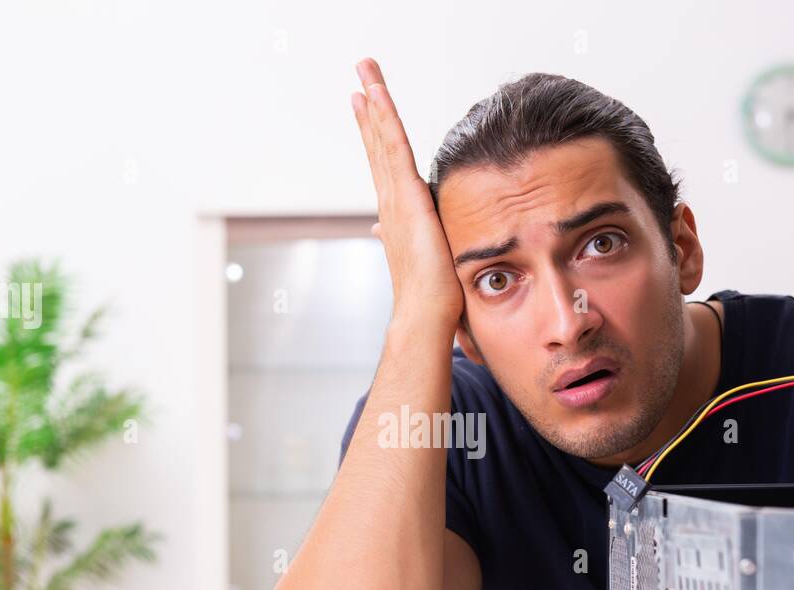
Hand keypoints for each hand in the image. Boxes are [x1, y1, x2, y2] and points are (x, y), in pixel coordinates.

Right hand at [351, 58, 463, 328]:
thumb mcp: (433, 259)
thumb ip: (422, 241)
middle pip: (377, 144)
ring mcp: (395, 198)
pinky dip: (383, 118)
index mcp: (399, 215)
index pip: (385, 164)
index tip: (366, 106)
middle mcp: (391, 202)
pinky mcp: (406, 197)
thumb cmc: (434, 297)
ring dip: (373, 101)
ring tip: (363, 69)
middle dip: (368, 108)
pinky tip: (374, 94)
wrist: (427, 314)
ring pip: (382, 138)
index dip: (375, 133)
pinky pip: (392, 148)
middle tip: (359, 75)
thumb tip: (405, 237)